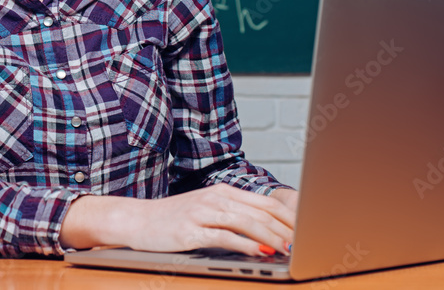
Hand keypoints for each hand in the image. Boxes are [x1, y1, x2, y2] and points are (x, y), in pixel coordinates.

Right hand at [60, 184, 294, 255]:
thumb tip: (266, 235)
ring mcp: (203, 212)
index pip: (265, 203)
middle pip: (260, 211)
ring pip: (246, 222)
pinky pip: (224, 236)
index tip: (307, 231)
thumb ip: (233, 218)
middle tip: (305, 243)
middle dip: (286, 228)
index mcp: (223, 192)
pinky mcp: (192, 230)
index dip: (289, 218)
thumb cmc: (173, 219)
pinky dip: (245, 244)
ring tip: (288, 249)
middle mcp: (216, 198)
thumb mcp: (206, 212)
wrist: (137, 219)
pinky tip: (258, 252)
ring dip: (270, 237)